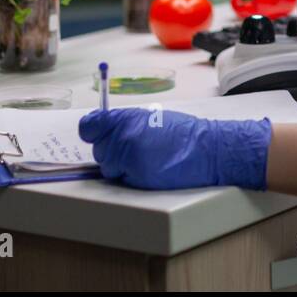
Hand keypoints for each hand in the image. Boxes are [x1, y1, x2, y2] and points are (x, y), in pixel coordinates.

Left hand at [78, 108, 271, 189]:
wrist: (207, 148)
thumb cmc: (184, 132)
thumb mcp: (151, 117)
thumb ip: (125, 123)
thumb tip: (104, 130)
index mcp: (126, 118)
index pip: (89, 126)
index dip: (92, 131)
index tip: (96, 134)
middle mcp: (123, 136)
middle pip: (99, 149)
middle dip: (112, 151)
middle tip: (134, 149)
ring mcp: (128, 157)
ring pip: (108, 166)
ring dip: (121, 165)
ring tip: (145, 158)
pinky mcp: (137, 176)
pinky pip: (122, 179)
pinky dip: (131, 177)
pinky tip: (150, 168)